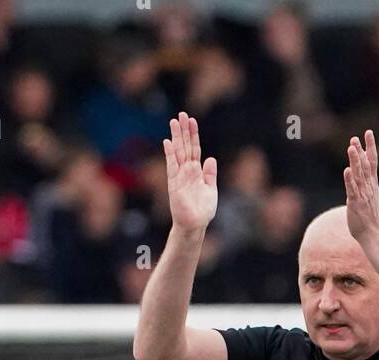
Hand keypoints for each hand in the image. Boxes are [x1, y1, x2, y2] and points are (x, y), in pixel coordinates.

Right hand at [164, 111, 217, 233]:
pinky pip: (171, 166)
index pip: (194, 148)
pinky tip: (167, 142)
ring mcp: (179, 175)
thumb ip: (210, 174)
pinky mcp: (174, 183)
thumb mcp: (211, 189)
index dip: (193, 135)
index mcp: (196, 171)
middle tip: (181, 114)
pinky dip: (169, 154)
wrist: (195, 224)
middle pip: (184, 146)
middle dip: (183, 130)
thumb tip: (211, 158)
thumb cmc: (203, 210)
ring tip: (173, 121)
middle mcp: (187, 170)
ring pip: (177, 152)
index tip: (191, 120)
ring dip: (175, 137)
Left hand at [343, 130, 378, 241]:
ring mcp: (362, 195)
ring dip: (355, 161)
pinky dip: (349, 180)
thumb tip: (360, 173)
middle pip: (365, 165)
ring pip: (358, 175)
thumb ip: (365, 182)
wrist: (373, 233)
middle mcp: (368, 187)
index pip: (372, 161)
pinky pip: (352, 190)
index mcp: (372, 184)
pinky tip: (347, 170)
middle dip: (360, 151)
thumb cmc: (369, 216)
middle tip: (354, 138)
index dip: (371, 146)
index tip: (368, 132)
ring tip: (351, 148)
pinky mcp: (355, 204)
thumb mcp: (369, 195)